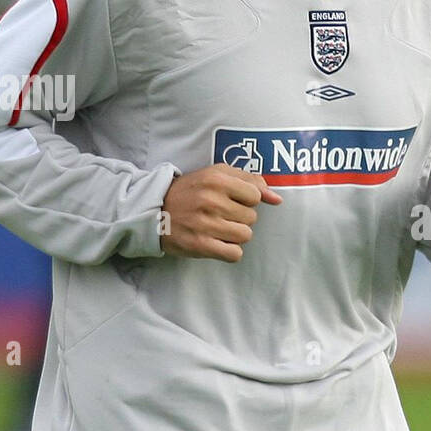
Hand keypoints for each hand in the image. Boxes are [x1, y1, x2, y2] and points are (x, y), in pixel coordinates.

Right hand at [159, 163, 281, 262]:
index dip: (246, 200)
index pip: (255, 195)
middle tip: (219, 215)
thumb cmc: (191, 191)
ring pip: (245, 235)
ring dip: (235, 235)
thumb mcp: (217, 175)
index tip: (230, 200)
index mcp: (216, 179)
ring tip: (218, 228)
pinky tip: (217, 243)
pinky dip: (229, 251)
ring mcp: (205, 224)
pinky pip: (234, 254)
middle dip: (239, 217)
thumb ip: (250, 181)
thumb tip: (277, 199)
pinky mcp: (200, 245)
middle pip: (252, 217)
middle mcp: (211, 200)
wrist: (154, 211)